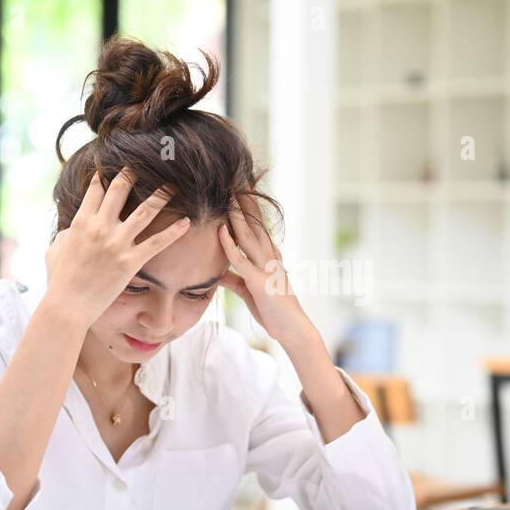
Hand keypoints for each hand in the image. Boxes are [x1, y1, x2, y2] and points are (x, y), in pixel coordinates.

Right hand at [45, 167, 189, 327]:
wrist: (67, 305)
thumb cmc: (59, 280)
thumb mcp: (55, 250)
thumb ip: (65, 234)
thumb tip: (69, 229)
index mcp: (81, 222)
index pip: (96, 189)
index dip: (107, 175)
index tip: (116, 166)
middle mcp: (100, 227)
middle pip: (120, 190)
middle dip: (133, 174)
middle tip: (147, 163)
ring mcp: (117, 243)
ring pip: (145, 211)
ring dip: (161, 196)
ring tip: (174, 186)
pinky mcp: (130, 261)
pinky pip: (157, 243)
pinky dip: (174, 232)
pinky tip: (187, 222)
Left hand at [216, 196, 314, 347]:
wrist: (292, 330)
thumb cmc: (273, 312)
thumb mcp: (249, 292)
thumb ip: (233, 279)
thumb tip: (217, 272)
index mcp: (269, 257)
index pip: (256, 227)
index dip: (247, 208)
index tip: (236, 189)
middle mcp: (270, 257)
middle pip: (254, 223)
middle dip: (243, 202)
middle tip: (233, 178)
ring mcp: (266, 267)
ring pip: (248, 235)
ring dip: (236, 214)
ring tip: (227, 193)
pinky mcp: (259, 282)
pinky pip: (241, 260)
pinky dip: (229, 245)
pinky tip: (220, 230)